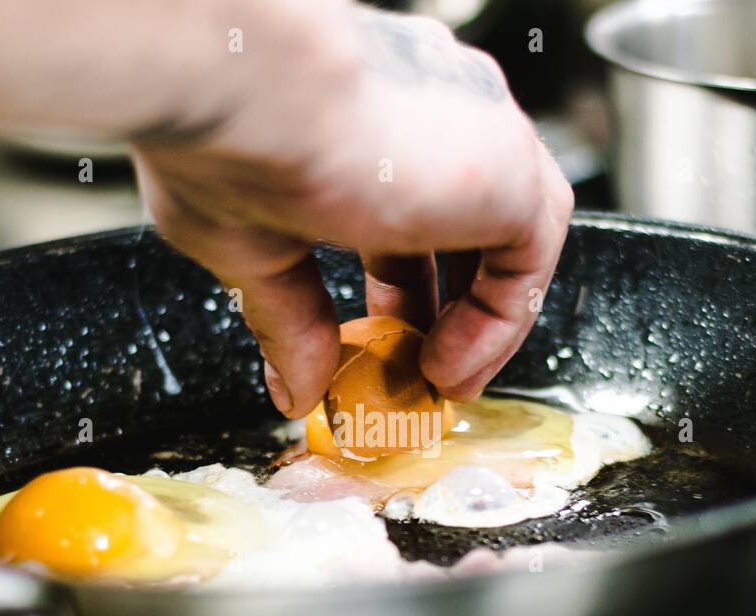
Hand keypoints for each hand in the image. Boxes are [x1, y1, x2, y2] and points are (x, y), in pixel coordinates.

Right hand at [131, 1, 573, 416]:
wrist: (243, 87)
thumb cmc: (226, 132)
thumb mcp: (251, 248)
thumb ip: (291, 321)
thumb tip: (295, 388)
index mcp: (373, 116)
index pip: (408, 210)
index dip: (400, 293)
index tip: (381, 349)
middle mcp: (435, 111)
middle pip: (464, 227)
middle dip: (440, 314)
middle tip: (411, 375)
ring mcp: (478, 133)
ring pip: (509, 238)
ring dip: (477, 325)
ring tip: (437, 383)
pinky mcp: (511, 167)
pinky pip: (529, 261)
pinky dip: (498, 326)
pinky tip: (448, 368)